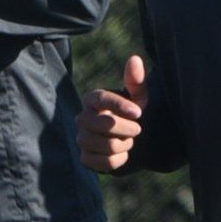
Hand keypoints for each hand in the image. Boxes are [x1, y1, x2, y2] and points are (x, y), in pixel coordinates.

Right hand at [79, 54, 145, 173]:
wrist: (131, 142)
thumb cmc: (133, 115)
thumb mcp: (138, 97)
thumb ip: (136, 80)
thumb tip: (134, 59)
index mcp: (92, 99)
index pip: (101, 99)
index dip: (120, 105)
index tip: (139, 113)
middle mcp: (82, 118)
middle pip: (106, 125)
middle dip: (129, 129)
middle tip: (138, 129)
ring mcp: (81, 139)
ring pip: (108, 145)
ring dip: (126, 144)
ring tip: (128, 141)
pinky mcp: (85, 158)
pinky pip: (106, 162)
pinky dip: (120, 160)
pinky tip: (122, 153)